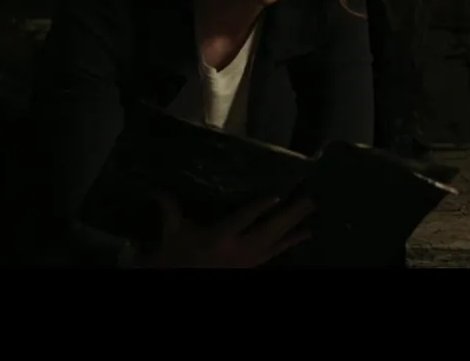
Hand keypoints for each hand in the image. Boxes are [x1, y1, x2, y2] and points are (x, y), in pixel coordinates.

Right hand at [139, 192, 315, 268]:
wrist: (180, 280)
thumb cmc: (175, 259)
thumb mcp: (172, 234)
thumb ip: (170, 210)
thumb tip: (159, 189)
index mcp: (219, 238)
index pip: (243, 220)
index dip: (259, 208)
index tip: (277, 195)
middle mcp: (238, 250)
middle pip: (269, 231)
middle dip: (289, 216)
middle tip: (308, 201)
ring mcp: (247, 261)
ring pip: (276, 242)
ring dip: (294, 227)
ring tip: (310, 212)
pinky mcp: (251, 267)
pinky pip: (275, 254)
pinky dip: (290, 243)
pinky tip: (304, 235)